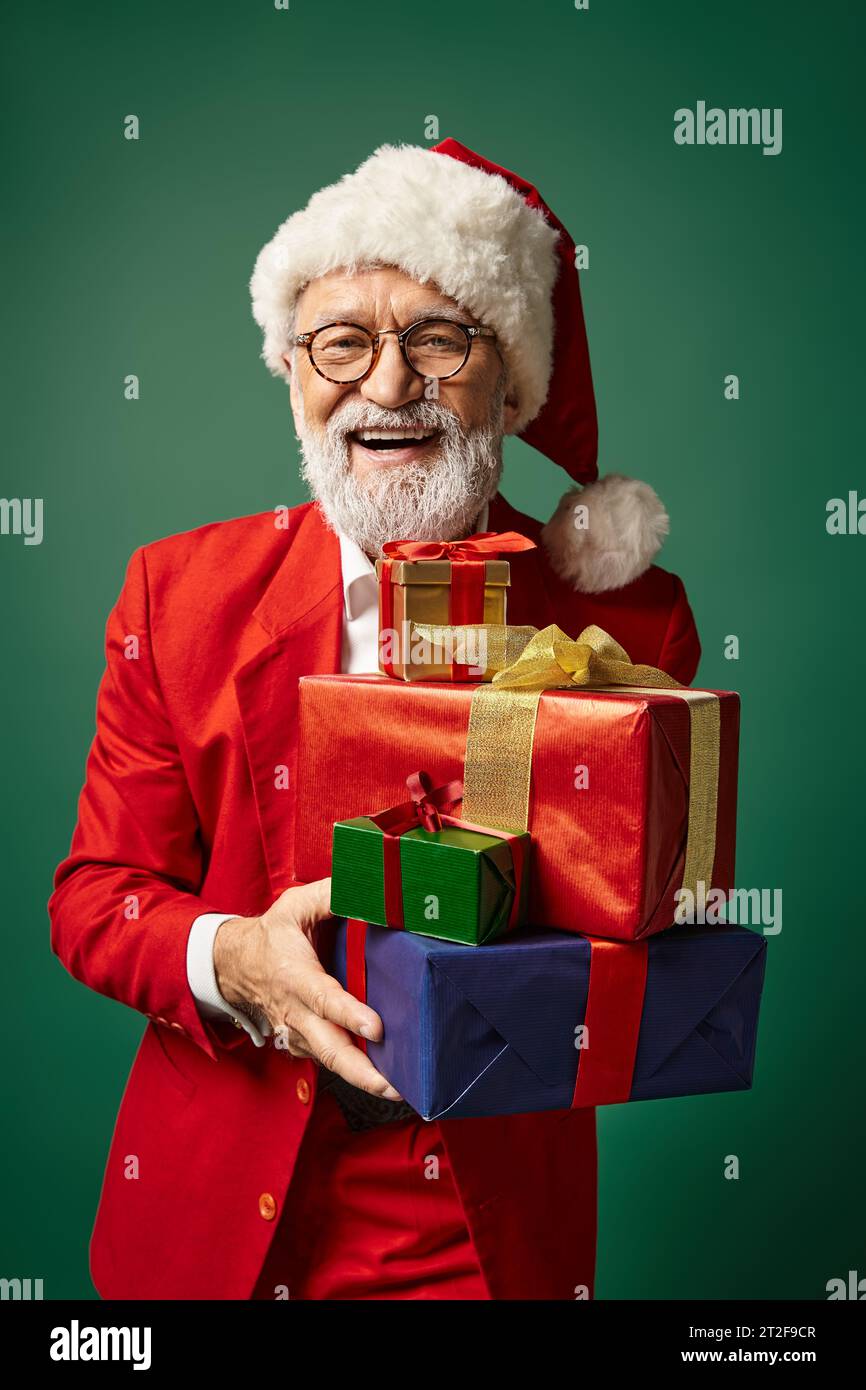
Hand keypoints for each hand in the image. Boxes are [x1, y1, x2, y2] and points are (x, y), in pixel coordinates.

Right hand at [213, 879, 401, 1100]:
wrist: (235, 965)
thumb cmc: (272, 934)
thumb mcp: (296, 904)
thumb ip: (333, 895)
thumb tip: (370, 888)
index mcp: (295, 976)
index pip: (324, 999)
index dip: (349, 1015)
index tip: (377, 1029)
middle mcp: (296, 1012)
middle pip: (329, 1049)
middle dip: (362, 1072)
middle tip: (395, 1086)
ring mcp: (298, 1033)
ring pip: (331, 1061)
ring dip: (364, 1079)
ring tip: (402, 1089)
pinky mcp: (304, 1044)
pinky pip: (330, 1061)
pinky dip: (355, 1074)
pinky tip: (384, 1079)